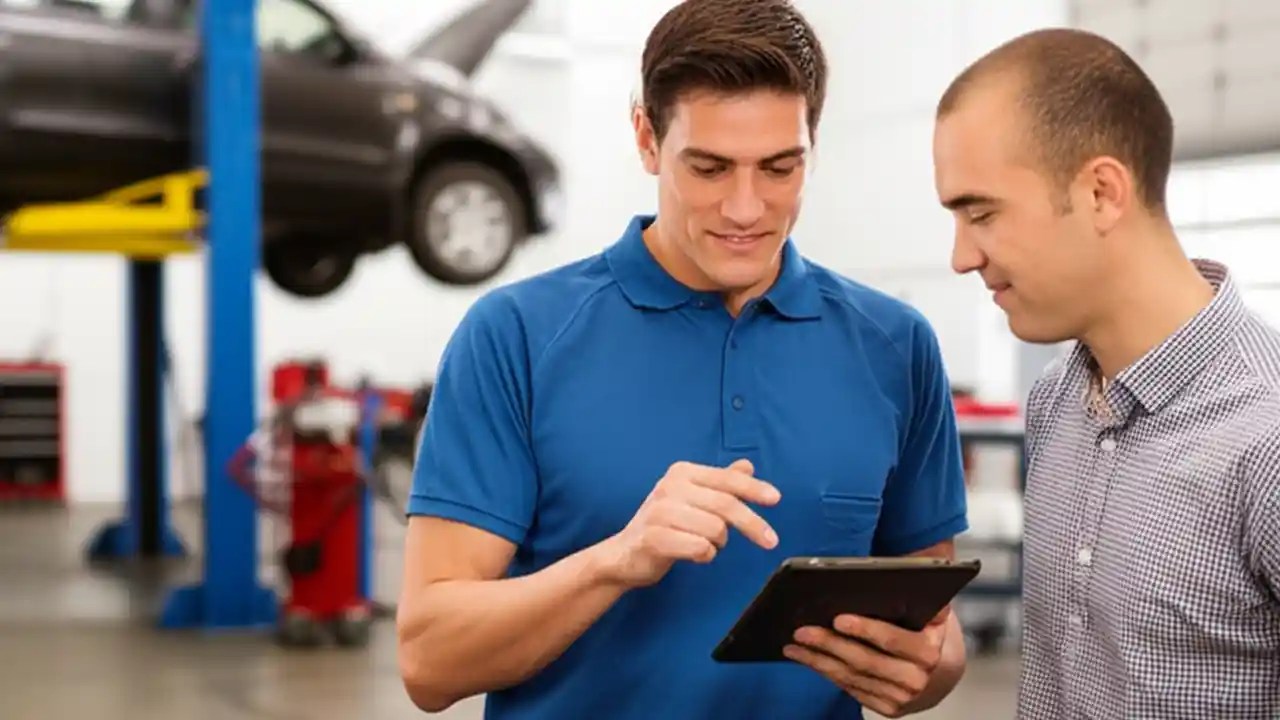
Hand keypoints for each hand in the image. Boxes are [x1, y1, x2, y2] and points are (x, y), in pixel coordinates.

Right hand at [597, 459, 780, 588]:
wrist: (624, 555)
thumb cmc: (664, 525)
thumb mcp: (692, 498)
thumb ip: (720, 482)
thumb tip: (747, 466)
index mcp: (681, 473)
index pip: (726, 479)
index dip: (754, 489)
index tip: (776, 499)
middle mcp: (670, 487)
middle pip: (725, 505)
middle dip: (752, 524)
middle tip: (771, 541)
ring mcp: (659, 512)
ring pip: (715, 529)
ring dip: (720, 543)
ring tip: (707, 545)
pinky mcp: (654, 538)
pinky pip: (699, 548)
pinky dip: (705, 555)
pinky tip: (695, 554)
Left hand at [784, 606, 950, 717]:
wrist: (942, 674)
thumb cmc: (927, 633)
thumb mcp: (933, 613)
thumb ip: (921, 596)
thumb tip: (905, 571)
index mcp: (929, 651)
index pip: (892, 640)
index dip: (865, 629)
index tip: (838, 618)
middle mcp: (916, 679)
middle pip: (865, 660)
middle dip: (830, 644)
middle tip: (802, 630)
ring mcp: (901, 698)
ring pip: (852, 676)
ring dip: (818, 660)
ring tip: (794, 644)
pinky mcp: (887, 708)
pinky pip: (850, 688)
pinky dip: (825, 672)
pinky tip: (807, 659)